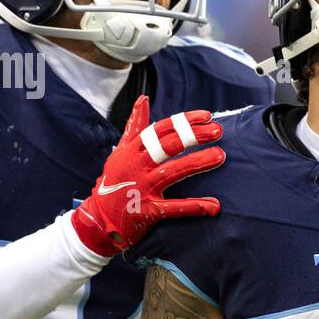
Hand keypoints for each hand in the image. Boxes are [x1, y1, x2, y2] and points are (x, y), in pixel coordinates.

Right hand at [72, 96, 224, 255]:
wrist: (98, 220)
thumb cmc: (115, 182)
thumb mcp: (120, 152)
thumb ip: (135, 126)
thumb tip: (143, 98)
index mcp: (131, 151)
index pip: (160, 129)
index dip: (184, 121)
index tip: (207, 116)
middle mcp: (136, 166)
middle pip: (167, 146)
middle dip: (193, 136)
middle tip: (218, 131)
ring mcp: (141, 188)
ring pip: (172, 172)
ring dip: (197, 163)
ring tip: (220, 156)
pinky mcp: (146, 212)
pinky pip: (173, 208)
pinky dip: (194, 207)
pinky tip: (213, 205)